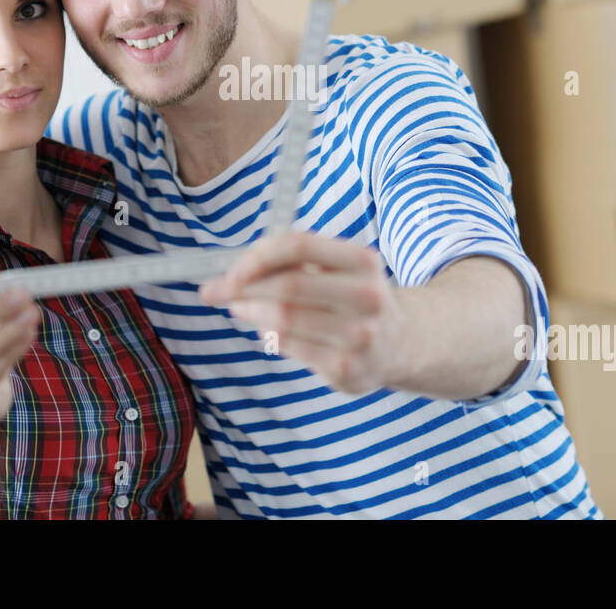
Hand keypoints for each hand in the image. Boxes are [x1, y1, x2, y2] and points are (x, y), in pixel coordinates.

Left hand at [198, 232, 402, 393]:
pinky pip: (291, 347)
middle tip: (215, 290)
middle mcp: (367, 297)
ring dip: (250, 312)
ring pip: (284, 320)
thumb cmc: (352, 298)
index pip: (299, 245)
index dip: (258, 255)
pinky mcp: (347, 369)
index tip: (230, 269)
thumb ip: (291, 263)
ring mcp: (359, 336)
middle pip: (288, 285)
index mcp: (363, 261)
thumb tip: (227, 276)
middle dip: (242, 287)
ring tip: (238, 308)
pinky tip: (266, 330)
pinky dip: (270, 336)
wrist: (400, 343)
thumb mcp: (338, 268)